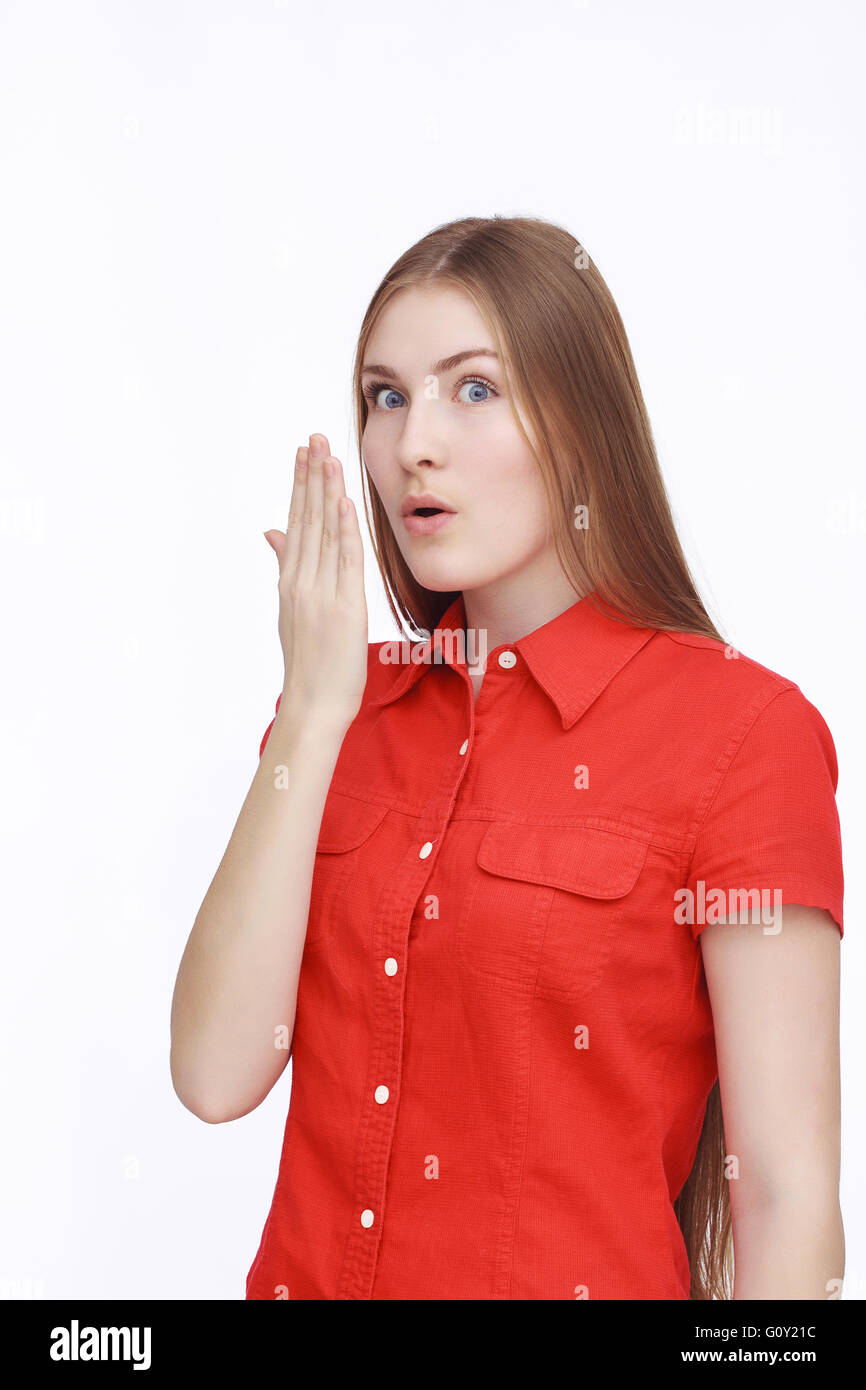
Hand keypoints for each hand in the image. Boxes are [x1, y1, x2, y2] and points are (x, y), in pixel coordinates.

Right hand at [264, 433, 367, 728]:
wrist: (313, 705)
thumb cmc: (310, 664)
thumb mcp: (292, 611)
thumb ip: (285, 568)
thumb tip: (272, 531)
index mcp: (290, 582)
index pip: (295, 523)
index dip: (300, 485)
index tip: (304, 452)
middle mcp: (301, 583)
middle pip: (306, 520)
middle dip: (310, 476)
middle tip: (312, 437)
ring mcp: (320, 594)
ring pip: (323, 534)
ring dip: (326, 493)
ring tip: (327, 456)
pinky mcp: (343, 608)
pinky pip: (344, 562)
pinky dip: (343, 531)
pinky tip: (343, 503)